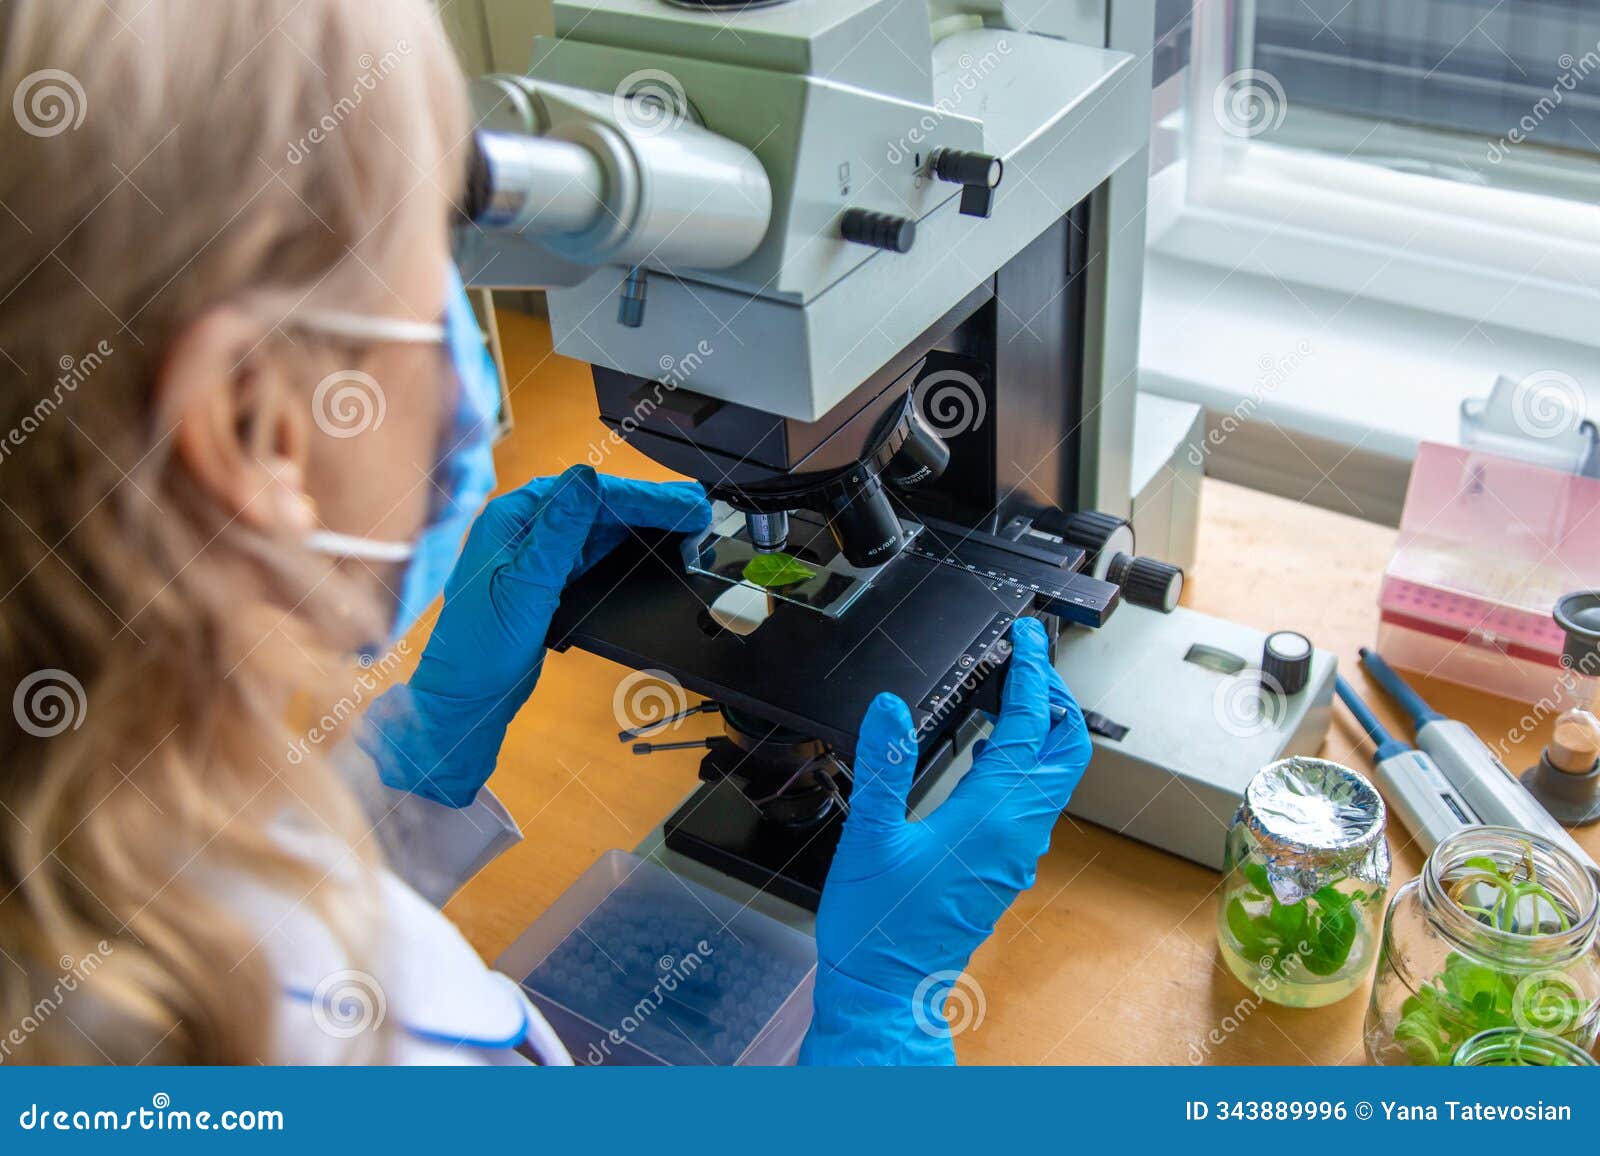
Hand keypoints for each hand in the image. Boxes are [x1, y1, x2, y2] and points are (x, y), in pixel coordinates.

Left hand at [361, 464, 710, 805]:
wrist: (467, 696)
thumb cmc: (481, 648)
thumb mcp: (525, 587)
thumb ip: (558, 532)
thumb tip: (587, 478)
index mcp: (514, 517)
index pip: (592, 494)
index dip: (645, 498)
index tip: (687, 504)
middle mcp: (525, 526)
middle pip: (600, 505)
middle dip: (651, 508)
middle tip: (700, 511)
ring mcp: (537, 551)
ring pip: (601, 527)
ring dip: (643, 526)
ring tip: (688, 527)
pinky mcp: (548, 578)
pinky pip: (594, 551)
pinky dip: (626, 549)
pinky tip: (652, 551)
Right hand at [799, 616, 1091, 1064]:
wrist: (888, 991)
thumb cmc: (878, 924)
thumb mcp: (869, 836)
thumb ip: (882, 765)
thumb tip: (890, 706)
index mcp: (992, 816)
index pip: (1031, 727)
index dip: (1033, 673)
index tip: (1027, 637)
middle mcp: (1018, 833)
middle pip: (1066, 750)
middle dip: (1055, 698)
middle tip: (1028, 661)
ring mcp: (1016, 853)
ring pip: (1055, 778)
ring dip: (1043, 732)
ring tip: (1009, 696)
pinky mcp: (1004, 868)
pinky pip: (1034, 803)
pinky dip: (1026, 764)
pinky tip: (990, 756)